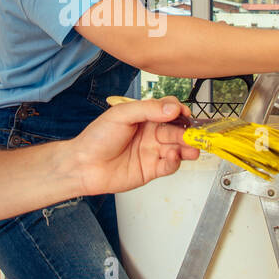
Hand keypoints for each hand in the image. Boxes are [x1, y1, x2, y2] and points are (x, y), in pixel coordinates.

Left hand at [66, 97, 201, 196]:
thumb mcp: (121, 115)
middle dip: (188, 132)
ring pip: (177, 148)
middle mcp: (151, 133)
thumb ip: (148, 109)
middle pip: (177, 130)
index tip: (184, 113)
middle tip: (195, 134)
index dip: (179, 111)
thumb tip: (172, 108)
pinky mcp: (151, 170)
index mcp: (144, 117)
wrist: (83, 164)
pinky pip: (169, 165)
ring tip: (192, 148)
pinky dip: (175, 162)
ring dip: (187, 148)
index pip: (170, 110)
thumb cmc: (97, 137)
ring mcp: (152, 151)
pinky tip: (173, 157)